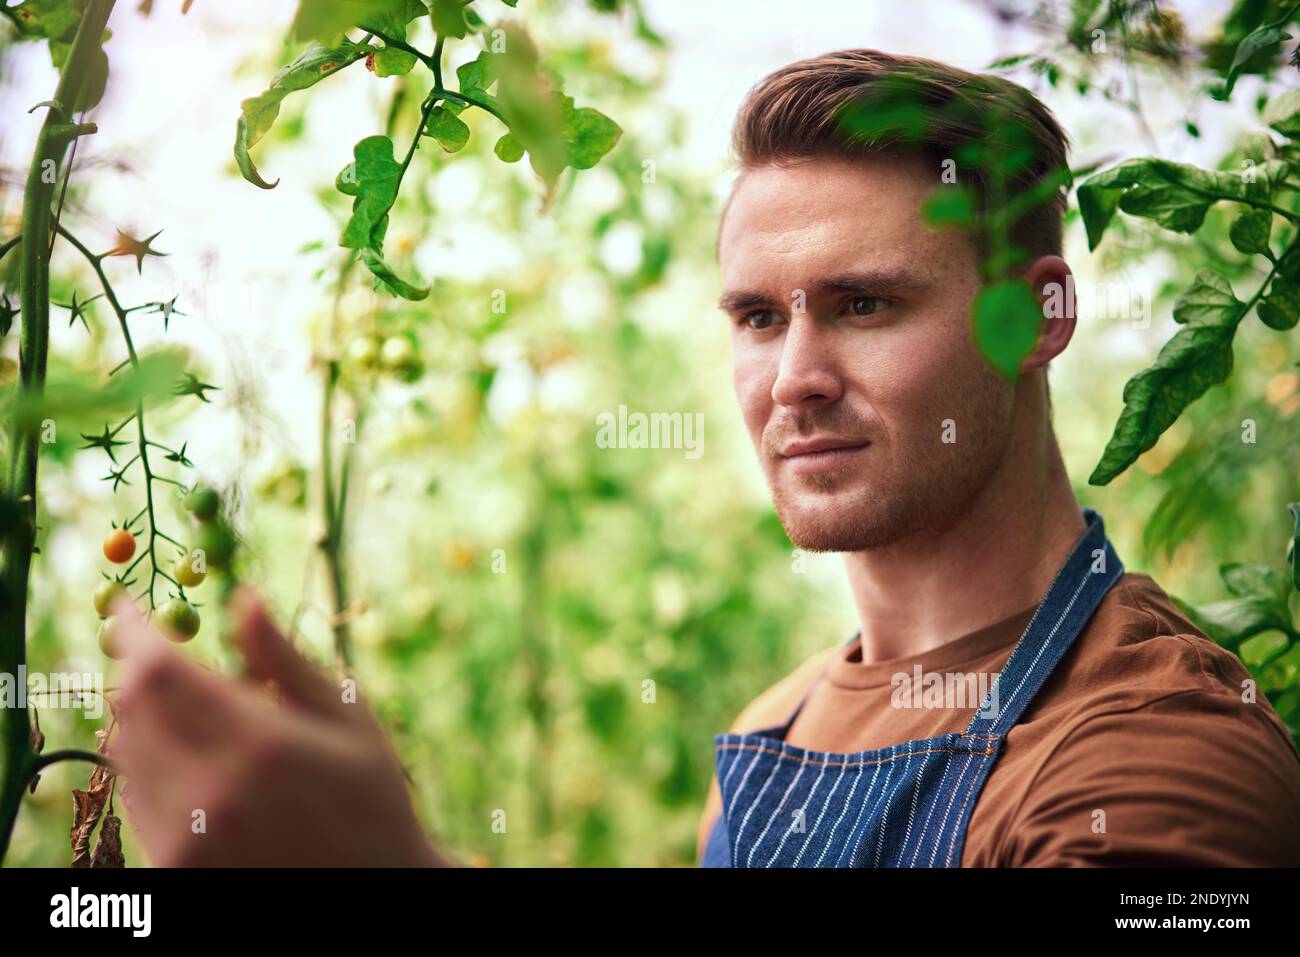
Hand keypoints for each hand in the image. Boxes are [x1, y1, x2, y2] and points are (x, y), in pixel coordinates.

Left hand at [107, 586, 447, 866]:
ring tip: (196, 714)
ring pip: (126, 752)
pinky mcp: (175, 867)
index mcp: (263, 743)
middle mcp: (214, 791)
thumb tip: (244, 597)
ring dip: (142, 716)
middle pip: (131, 707)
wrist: (373, 892)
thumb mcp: (347, 718)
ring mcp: (188, 835)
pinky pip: (133, 799)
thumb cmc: (372, 797)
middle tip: (163, 652)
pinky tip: (192, 762)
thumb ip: (285, 659)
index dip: (132, 630)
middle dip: (138, 669)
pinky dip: (146, 765)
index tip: (125, 604)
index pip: (160, 672)